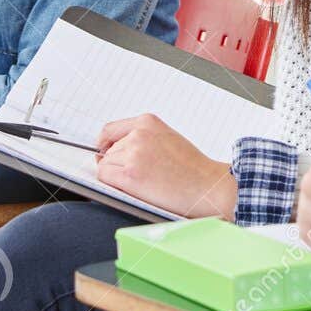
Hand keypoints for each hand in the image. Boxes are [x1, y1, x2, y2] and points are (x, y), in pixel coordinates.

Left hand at [94, 113, 236, 218]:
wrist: (207, 185)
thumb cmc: (192, 167)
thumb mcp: (167, 138)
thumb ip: (142, 138)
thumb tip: (114, 148)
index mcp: (147, 122)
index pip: (110, 130)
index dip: (104, 144)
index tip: (104, 152)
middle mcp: (138, 135)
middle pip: (108, 151)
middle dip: (118, 164)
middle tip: (141, 175)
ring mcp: (133, 154)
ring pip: (106, 165)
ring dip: (118, 176)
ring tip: (145, 182)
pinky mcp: (130, 175)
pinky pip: (105, 177)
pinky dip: (113, 185)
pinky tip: (134, 188)